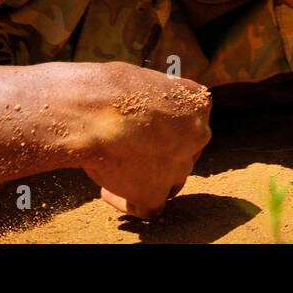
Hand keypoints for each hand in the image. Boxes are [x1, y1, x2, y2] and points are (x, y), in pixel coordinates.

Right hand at [80, 62, 211, 218]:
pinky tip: (105, 190)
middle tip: (128, 153)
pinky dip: (127, 202)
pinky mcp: (157, 193)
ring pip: (168, 182)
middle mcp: (198, 135)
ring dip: (143, 179)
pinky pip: (147, 207)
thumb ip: (150, 105)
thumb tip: (137, 119)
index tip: (142, 132)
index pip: (189, 125)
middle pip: (181, 154)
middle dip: (157, 157)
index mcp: (197, 102)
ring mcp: (181, 166)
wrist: (94, 109)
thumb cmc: (106, 88)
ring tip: (109, 168)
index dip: (164, 132)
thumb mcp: (140, 84)